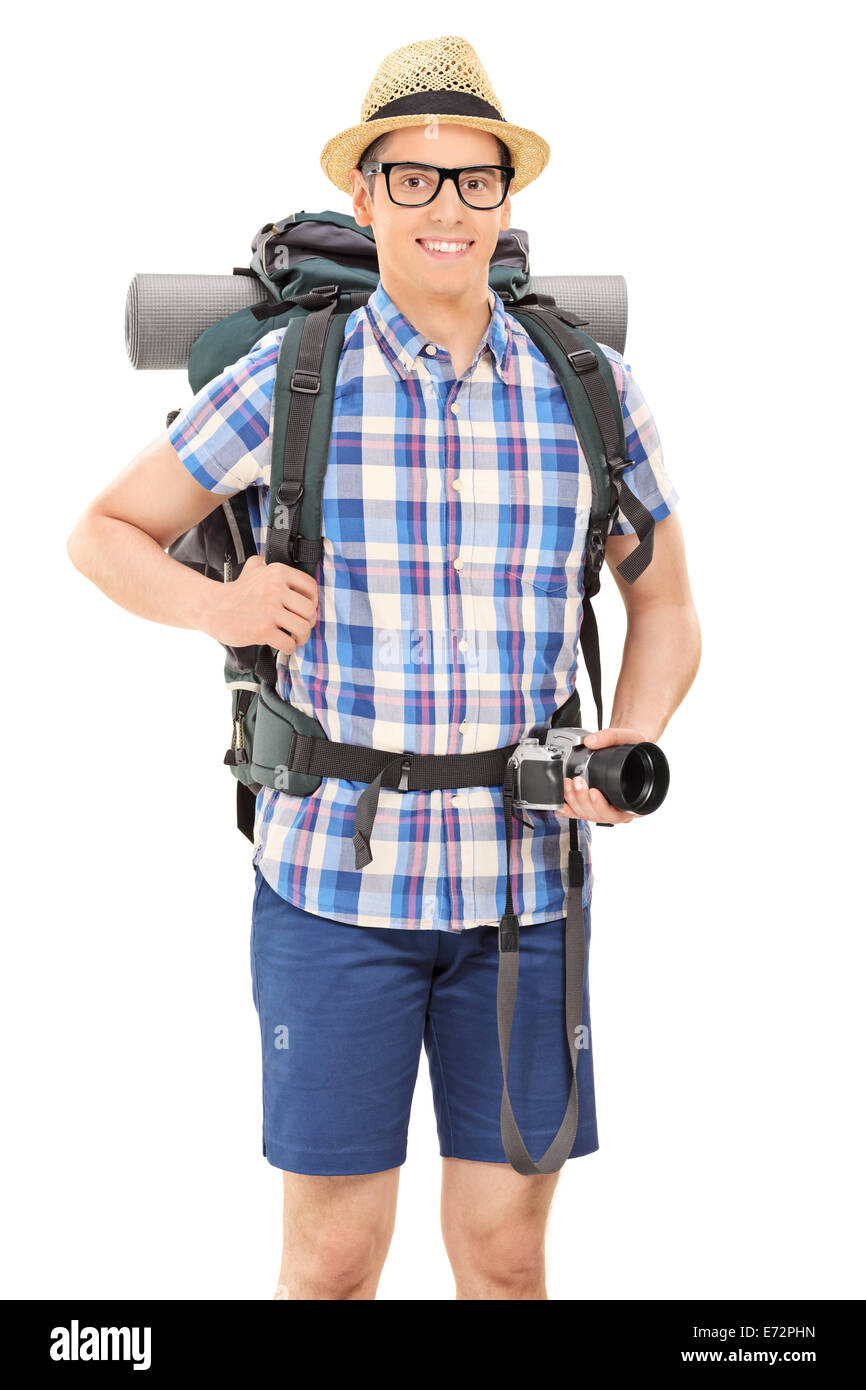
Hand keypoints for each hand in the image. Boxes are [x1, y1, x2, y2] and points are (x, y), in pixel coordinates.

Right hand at [204, 555, 318, 654]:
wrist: (213, 609)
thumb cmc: (236, 592)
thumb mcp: (253, 568)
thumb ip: (270, 563)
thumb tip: (283, 563)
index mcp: (278, 572)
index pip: (311, 587)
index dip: (313, 602)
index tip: (306, 610)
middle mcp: (275, 589)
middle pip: (310, 611)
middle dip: (308, 622)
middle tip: (299, 627)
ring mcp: (269, 610)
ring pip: (304, 628)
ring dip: (301, 637)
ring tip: (294, 638)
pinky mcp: (263, 630)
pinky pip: (289, 643)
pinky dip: (289, 648)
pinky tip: (283, 645)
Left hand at [559, 726, 648, 824]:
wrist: (630, 750)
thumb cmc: (635, 749)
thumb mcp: (629, 738)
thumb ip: (611, 737)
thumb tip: (590, 741)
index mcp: (634, 798)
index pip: (618, 813)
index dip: (603, 807)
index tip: (594, 792)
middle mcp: (620, 807)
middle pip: (599, 815)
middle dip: (583, 800)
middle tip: (577, 782)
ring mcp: (606, 806)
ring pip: (587, 814)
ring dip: (574, 801)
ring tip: (568, 784)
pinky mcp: (593, 803)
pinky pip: (580, 812)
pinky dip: (568, 809)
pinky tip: (561, 803)